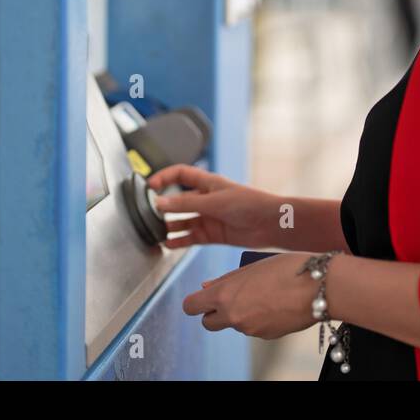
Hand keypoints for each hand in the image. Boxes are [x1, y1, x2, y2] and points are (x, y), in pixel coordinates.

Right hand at [147, 164, 279, 249]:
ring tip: (155, 231)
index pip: (181, 175)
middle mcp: (207, 199)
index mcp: (208, 183)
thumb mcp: (213, 201)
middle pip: (179, 200)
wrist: (271, 224)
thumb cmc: (250, 203)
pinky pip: (191, 237)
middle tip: (148, 214)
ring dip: (170, 226)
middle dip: (164, 206)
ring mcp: (210, 217)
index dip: (164, 177)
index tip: (149, 186)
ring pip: (183, 221)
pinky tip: (168, 244)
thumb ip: (185, 204)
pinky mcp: (214, 234)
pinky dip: (180, 241)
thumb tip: (159, 202)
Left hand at [182, 252, 319, 338]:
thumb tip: (205, 287)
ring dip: (241, 313)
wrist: (319, 287)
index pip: (192, 306)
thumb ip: (226, 279)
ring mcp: (249, 329)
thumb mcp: (252, 267)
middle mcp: (233, 315)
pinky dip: (259, 319)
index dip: (195, 302)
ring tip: (264, 294)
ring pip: (234, 323)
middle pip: (208, 323)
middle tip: (230, 297)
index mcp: (225, 294)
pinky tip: (276, 304)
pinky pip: (254, 328)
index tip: (202, 297)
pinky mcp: (266, 336)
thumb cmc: (287, 269)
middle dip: (214, 312)